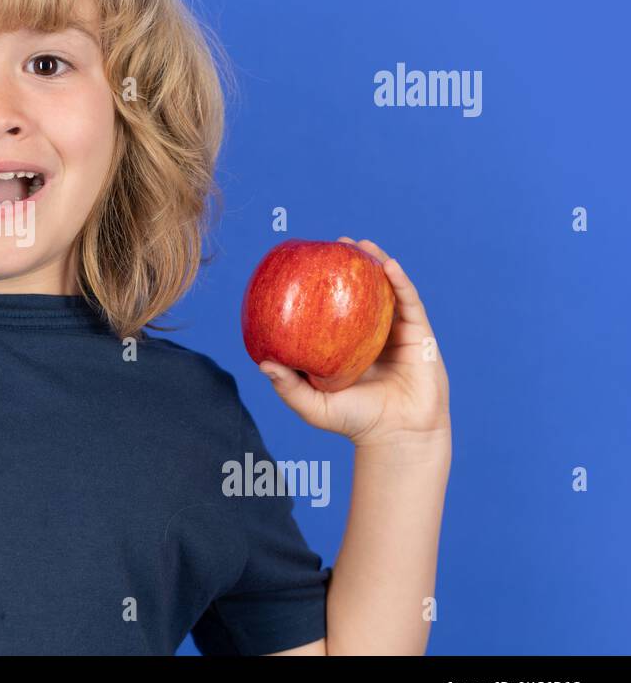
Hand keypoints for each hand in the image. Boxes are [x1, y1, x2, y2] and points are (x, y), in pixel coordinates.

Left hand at [258, 237, 450, 447]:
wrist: (397, 437)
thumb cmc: (354, 423)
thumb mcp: (312, 404)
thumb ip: (288, 385)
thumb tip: (262, 363)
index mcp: (347, 346)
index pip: (334, 309)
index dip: (324, 286)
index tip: (306, 264)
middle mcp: (372, 335)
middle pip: (363, 293)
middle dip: (350, 266)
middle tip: (335, 244)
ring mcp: (396, 333)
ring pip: (388, 291)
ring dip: (377, 263)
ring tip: (361, 244)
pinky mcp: (419, 337)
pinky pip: (409, 303)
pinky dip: (400, 282)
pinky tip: (389, 265)